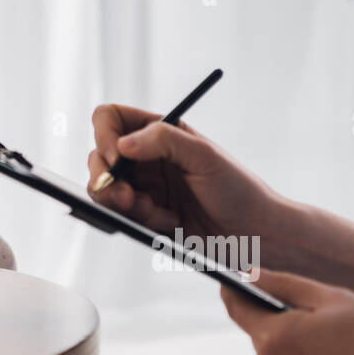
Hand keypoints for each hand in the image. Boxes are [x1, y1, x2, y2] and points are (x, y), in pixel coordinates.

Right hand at [86, 103, 280, 241]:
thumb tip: (122, 143)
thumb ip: (164, 140)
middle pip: (98, 157)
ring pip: (104, 189)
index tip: (117, 157)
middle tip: (127, 197)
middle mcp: (145, 157)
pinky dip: (140, 220)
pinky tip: (169, 222)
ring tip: (154, 212)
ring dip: (123, 203)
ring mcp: (143, 187)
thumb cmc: (238, 189)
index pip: (111, 119)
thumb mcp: (205, 155)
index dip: (104, 135)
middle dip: (106, 178)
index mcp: (159, 133)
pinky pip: (120, 216)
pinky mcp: (144, 216)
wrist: (254, 235)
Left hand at [220, 268, 353, 354]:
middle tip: (318, 321)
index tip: (233, 281)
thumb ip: (281, 284)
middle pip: (261, 339)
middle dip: (281, 326)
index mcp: (273, 339)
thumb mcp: (329, 297)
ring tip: (336, 351)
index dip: (235, 291)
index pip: (237, 308)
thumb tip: (248, 275)